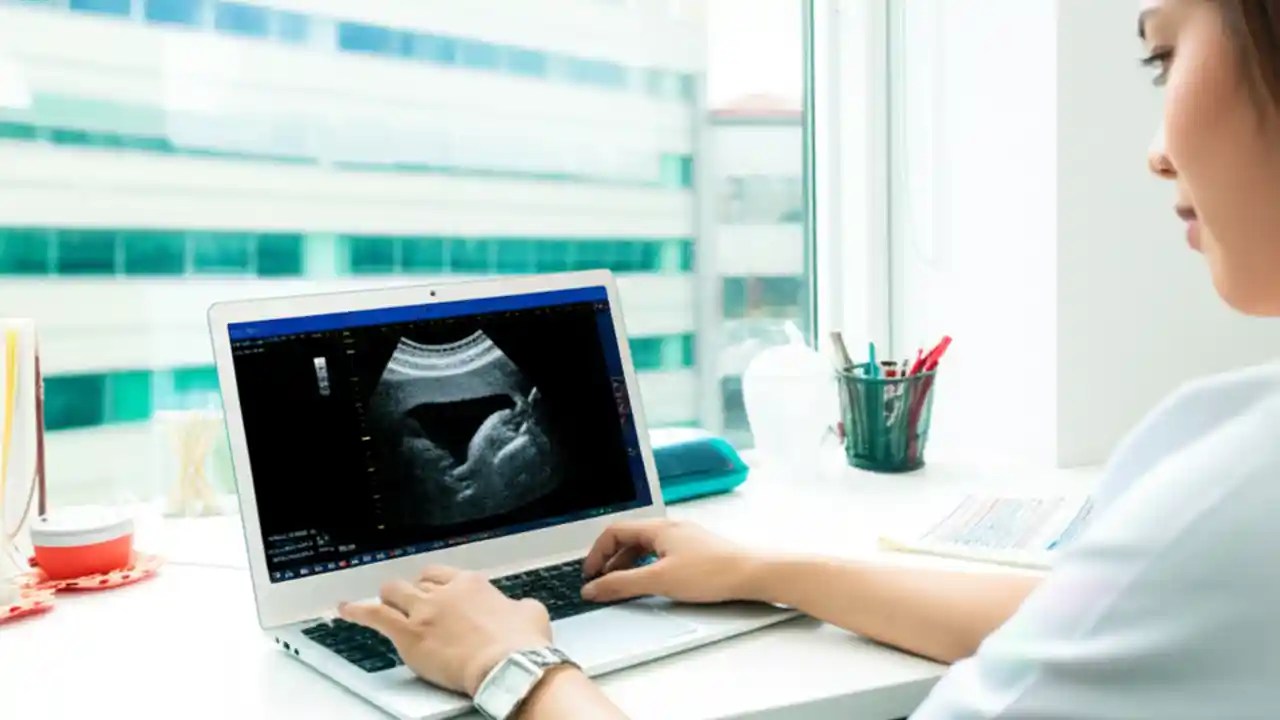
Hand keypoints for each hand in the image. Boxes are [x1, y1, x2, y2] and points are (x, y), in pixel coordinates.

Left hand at [339, 566, 550, 695]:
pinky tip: (346, 609)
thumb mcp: (531, 613)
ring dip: (388, 600)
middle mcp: (446, 592)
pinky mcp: (409, 633)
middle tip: (412, 606)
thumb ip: (521, 606)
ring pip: (393, 593)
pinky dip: (357, 611)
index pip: (442, 575)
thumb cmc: (522, 644)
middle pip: (416, 582)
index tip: (433, 594)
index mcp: (472, 584)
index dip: (434, 585)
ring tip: (382, 606)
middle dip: (412, 593)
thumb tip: (522, 607)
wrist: (509, 666)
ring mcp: (425, 611)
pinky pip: (374, 615)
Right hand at [581, 520, 758, 603]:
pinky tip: (650, 583)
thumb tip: (593, 588)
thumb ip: (622, 584)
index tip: (589, 575)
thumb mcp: (658, 580)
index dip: (596, 553)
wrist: (752, 574)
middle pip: (629, 538)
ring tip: (621, 585)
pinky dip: (647, 567)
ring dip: (628, 564)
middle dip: (610, 560)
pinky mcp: (696, 550)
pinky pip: (661, 554)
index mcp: (658, 527)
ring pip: (646, 547)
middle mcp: (670, 527)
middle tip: (601, 582)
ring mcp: (684, 538)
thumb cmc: (711, 572)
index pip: (615, 531)